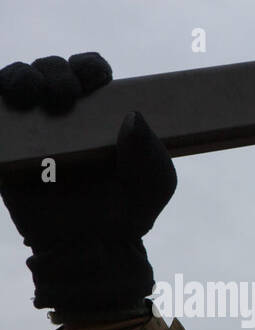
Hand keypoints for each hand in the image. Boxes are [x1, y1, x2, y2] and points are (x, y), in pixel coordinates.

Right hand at [0, 53, 175, 312]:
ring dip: (20, 78)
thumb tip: (132, 116)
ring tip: (31, 96)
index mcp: (100, 115)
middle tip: (64, 95)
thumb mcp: (155, 183)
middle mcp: (64, 117)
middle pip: (49, 70)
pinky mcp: (7, 150)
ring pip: (14, 82)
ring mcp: (32, 131)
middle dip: (53, 71)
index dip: (87, 67)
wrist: (94, 251)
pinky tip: (8, 104)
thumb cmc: (127, 213)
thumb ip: (153, 152)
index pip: (89, 73)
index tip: (92, 79)